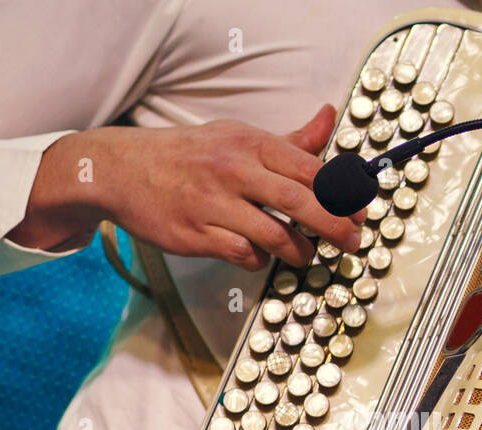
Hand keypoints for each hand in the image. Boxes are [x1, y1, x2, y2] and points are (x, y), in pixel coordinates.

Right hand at [8, 104, 361, 270]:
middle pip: (301, 203)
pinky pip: (244, 255)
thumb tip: (328, 118)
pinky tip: (258, 254)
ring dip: (299, 251)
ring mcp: (214, 204)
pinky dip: (259, 259)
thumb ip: (287, 140)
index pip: (310, 168)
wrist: (121, 170)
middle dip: (335, 227)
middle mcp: (233, 170)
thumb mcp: (236, 137)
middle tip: (352, 242)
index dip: (342, 194)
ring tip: (303, 254)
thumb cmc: (188, 156)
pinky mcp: (197, 235)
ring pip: (276, 236)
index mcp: (249, 143)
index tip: (360, 210)